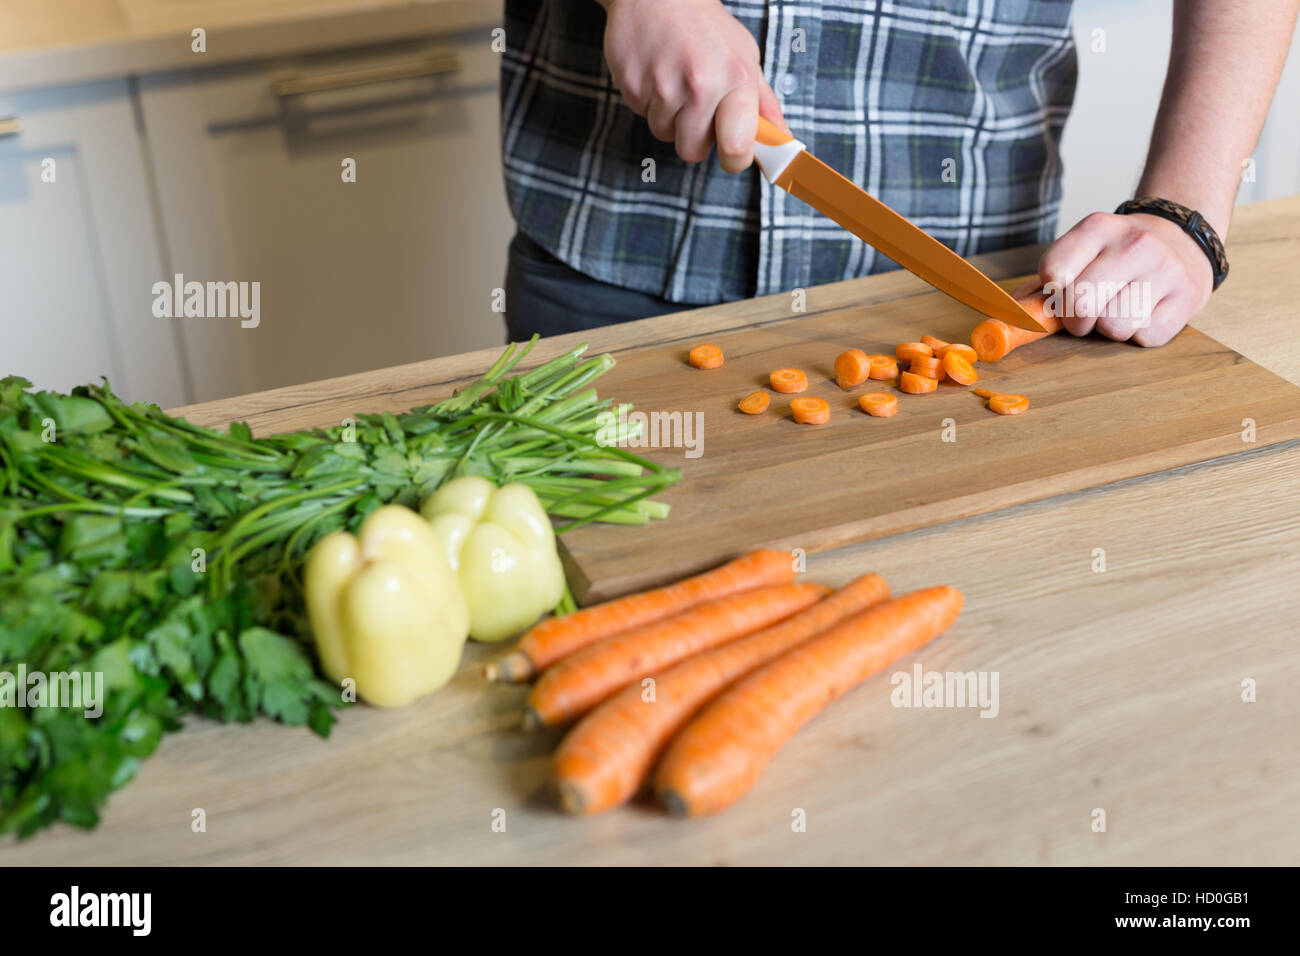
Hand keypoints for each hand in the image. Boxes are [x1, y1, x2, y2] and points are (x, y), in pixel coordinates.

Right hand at [601, 0, 786, 171]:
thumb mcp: (745, 58)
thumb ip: (763, 104)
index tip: (733, 152)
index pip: (737, 148)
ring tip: (674, 81)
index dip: (734, 159)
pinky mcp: (631, 83)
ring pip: (664, 134)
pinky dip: (648, 100)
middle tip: (697, 106)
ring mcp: (662, 84)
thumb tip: (784, 143)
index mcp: (735, 78)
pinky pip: (641, 114)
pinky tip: (656, 72)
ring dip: (669, 117)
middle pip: (692, 151)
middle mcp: (700, 83)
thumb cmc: (707, 28)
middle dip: (694, 136)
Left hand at [1029, 211, 1214, 346]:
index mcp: (1098, 227)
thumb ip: (1047, 280)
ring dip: (1110, 329)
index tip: (1062, 295)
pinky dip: (1140, 335)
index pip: (1053, 272)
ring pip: (1114, 326)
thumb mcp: (1084, 250)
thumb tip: (1011, 313)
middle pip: (1081, 304)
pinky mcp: (1188, 298)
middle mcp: (1135, 243)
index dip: (1052, 295)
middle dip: (1076, 321)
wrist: (1183, 239)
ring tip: (1120, 309)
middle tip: (1085, 316)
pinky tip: (1146, 313)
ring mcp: (1165, 270)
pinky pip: (1146, 337)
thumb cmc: (1118, 255)